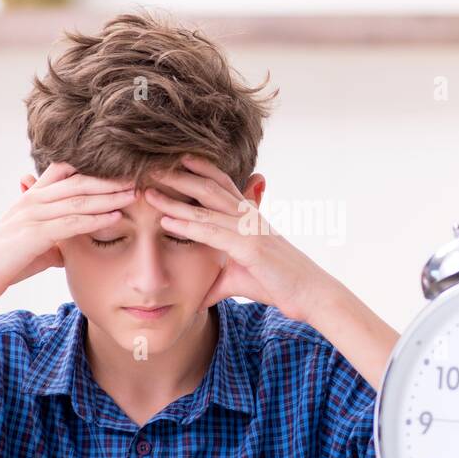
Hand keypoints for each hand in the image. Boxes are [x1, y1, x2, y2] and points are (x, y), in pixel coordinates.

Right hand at [0, 162, 138, 306]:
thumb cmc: (3, 262)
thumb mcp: (34, 246)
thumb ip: (54, 241)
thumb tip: (72, 249)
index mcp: (33, 197)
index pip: (64, 171)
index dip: (93, 168)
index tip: (121, 169)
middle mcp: (33, 200)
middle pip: (78, 181)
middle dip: (109, 179)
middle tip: (138, 176)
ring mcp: (32, 215)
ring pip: (77, 199)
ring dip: (108, 196)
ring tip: (134, 193)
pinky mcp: (33, 234)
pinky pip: (70, 223)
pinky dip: (94, 218)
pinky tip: (115, 216)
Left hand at [143, 154, 331, 320]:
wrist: (311, 295)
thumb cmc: (280, 284)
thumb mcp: (241, 280)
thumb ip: (217, 282)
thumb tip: (197, 297)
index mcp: (250, 217)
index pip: (222, 184)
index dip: (198, 169)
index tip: (173, 160)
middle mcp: (250, 217)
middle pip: (209, 186)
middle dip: (177, 175)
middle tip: (148, 166)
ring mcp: (251, 229)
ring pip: (206, 205)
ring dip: (174, 196)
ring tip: (147, 190)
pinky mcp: (251, 247)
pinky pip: (212, 232)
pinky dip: (187, 225)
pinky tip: (166, 220)